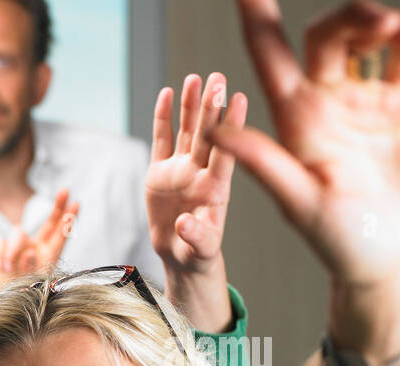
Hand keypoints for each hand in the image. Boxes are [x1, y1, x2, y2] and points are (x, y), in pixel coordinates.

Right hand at [0, 189, 79, 292]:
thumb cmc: (20, 296)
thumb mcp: (30, 284)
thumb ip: (33, 268)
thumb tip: (30, 252)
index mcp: (49, 256)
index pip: (61, 234)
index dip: (68, 219)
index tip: (76, 203)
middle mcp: (37, 248)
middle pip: (50, 222)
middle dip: (57, 206)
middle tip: (65, 190)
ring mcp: (20, 247)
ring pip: (18, 232)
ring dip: (13, 248)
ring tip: (8, 268)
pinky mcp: (3, 250)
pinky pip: (1, 243)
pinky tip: (0, 268)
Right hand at [146, 73, 246, 277]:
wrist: (181, 254)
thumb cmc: (197, 254)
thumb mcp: (201, 251)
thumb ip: (197, 237)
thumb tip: (183, 224)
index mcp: (216, 189)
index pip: (225, 152)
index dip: (231, 126)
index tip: (238, 99)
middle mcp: (201, 173)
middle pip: (207, 134)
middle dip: (211, 106)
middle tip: (218, 77)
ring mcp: (181, 169)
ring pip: (187, 131)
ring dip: (191, 104)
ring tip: (196, 77)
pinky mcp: (161, 172)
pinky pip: (162, 140)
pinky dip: (164, 117)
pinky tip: (168, 93)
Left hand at [211, 1, 399, 299]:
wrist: (389, 258)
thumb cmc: (337, 240)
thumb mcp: (297, 199)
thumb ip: (261, 161)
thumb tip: (214, 130)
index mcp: (294, 120)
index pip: (271, 57)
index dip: (258, 18)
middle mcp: (325, 104)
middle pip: (327, 36)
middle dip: (349, 17)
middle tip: (379, 25)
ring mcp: (364, 102)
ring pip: (366, 38)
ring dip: (380, 24)